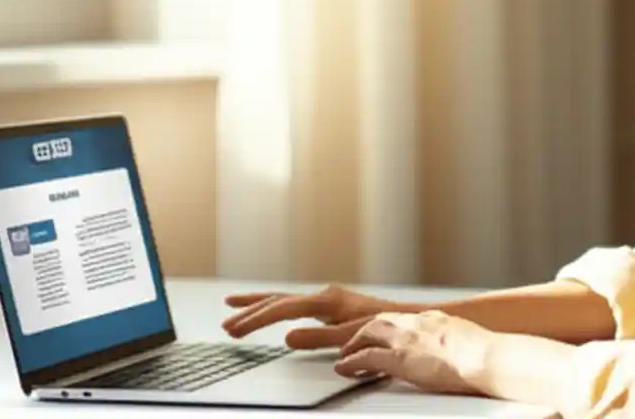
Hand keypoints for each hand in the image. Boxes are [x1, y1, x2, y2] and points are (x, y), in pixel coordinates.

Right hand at [222, 285, 406, 348]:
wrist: (409, 319)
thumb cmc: (385, 328)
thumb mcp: (350, 337)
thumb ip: (318, 338)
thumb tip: (287, 337)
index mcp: (326, 301)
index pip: (282, 309)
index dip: (255, 320)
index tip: (234, 329)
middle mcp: (325, 295)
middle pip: (278, 301)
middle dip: (250, 312)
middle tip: (225, 325)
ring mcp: (327, 297)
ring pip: (285, 298)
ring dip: (259, 304)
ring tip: (233, 307)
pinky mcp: (331, 304)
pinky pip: (295, 302)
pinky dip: (276, 305)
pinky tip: (270, 308)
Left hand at [334, 310, 492, 394]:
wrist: (486, 357)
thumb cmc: (487, 354)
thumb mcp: (470, 339)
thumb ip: (458, 340)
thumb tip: (464, 350)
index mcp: (435, 319)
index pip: (405, 319)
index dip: (391, 327)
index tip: (386, 333)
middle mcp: (417, 323)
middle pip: (381, 320)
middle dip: (366, 331)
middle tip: (356, 341)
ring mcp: (406, 339)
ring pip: (368, 333)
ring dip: (354, 344)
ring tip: (345, 354)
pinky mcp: (399, 358)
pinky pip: (366, 357)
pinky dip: (351, 362)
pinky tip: (344, 368)